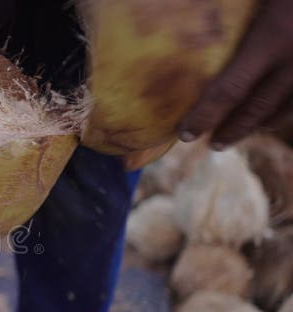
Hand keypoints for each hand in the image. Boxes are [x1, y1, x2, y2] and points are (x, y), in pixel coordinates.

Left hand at [179, 0, 292, 147]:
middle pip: (259, 108)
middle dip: (233, 128)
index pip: (229, 90)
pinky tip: (283, 113)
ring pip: (291, 107)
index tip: (185, 134)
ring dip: (266, 122)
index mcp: (273, 37)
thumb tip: (199, 10)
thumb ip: (238, 5)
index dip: (204, 116)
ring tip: (249, 130)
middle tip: (213, 143)